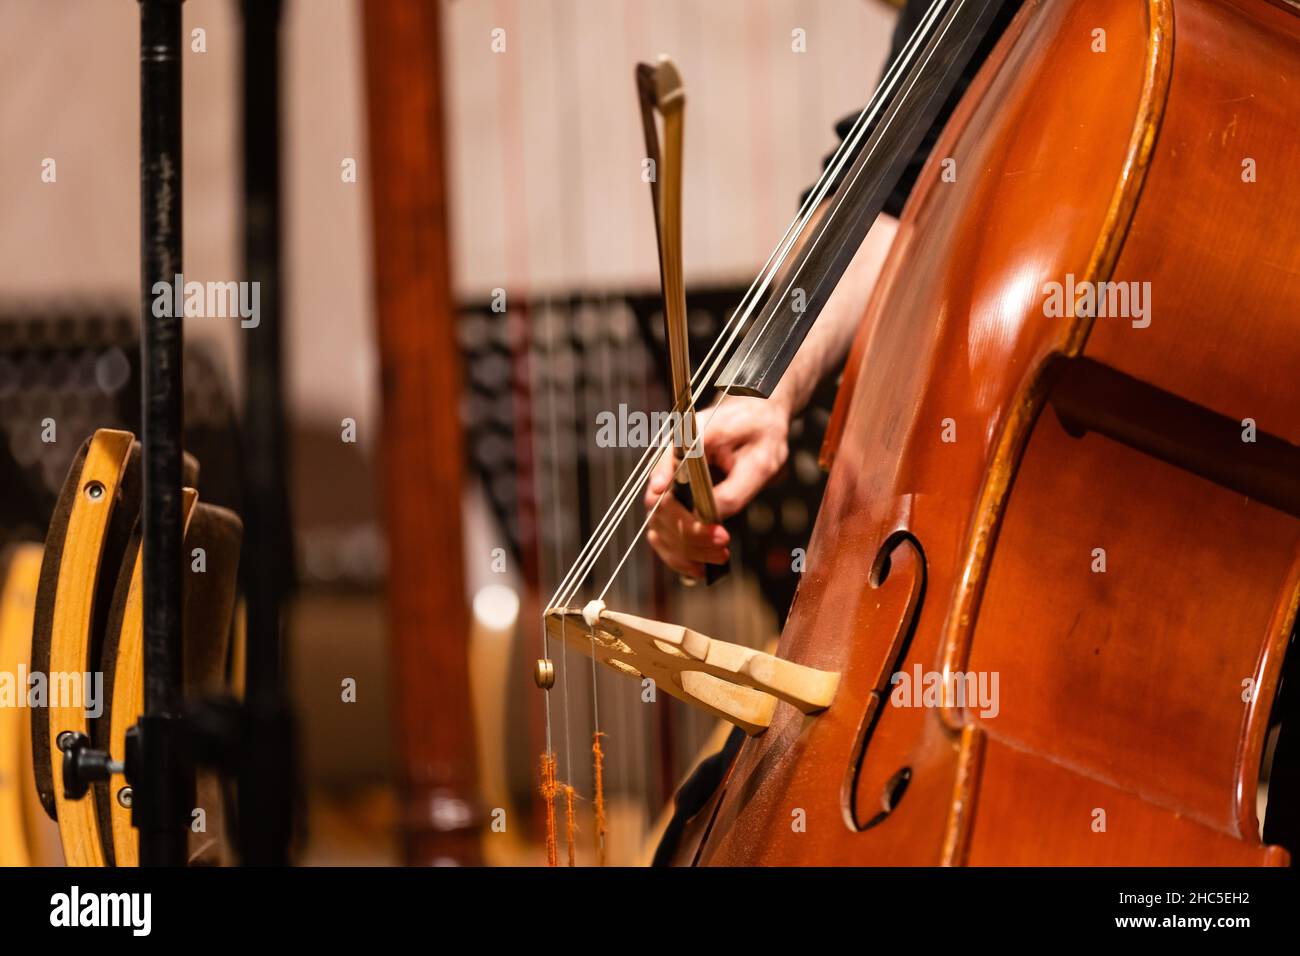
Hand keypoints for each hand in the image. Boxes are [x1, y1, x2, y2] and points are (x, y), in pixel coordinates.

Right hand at [643, 395, 790, 578]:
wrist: (756, 419)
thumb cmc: (760, 433)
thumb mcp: (760, 458)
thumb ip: (734, 489)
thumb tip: (714, 519)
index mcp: (685, 440)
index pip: (666, 479)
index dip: (680, 511)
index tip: (715, 532)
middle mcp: (667, 461)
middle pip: (661, 510)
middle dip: (691, 535)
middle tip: (724, 546)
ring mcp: (667, 482)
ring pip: (659, 526)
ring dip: (685, 550)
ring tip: (719, 559)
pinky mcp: (673, 500)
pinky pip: (663, 533)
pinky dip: (678, 554)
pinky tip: (700, 568)